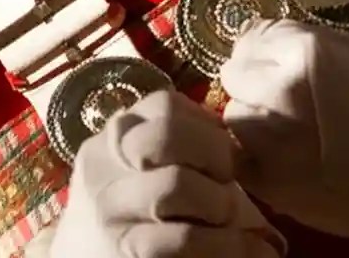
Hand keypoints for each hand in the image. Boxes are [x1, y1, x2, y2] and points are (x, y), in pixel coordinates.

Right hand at [49, 90, 285, 257]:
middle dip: (213, 156)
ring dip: (219, 204)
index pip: (166, 106)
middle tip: (227, 184)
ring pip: (175, 184)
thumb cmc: (133, 211)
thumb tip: (238, 136)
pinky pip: (183, 238)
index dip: (207, 128)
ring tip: (230, 223)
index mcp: (116, 137)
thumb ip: (179, 145)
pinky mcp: (127, 250)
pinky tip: (243, 251)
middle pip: (166, 135)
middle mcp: (104, 166)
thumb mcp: (144, 167)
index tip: (220, 157)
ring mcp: (111, 209)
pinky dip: (224, 245)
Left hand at [220, 19, 348, 255]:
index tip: (270, 62)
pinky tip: (281, 156)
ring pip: (232, 115)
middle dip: (252, 80)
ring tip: (281, 130)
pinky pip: (238, 156)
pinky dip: (252, 155)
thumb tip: (269, 40)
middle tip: (276, 96)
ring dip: (251, 118)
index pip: (251, 37)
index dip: (260, 50)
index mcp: (306, 52)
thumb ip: (308, 41)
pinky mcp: (264, 179)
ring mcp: (267, 137)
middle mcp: (278, 88)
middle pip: (232, 73)